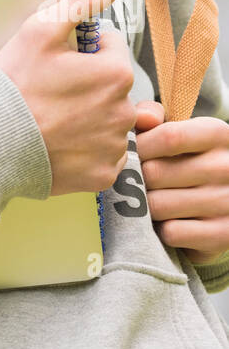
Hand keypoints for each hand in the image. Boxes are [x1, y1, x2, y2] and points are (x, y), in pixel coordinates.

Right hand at [0, 0, 135, 196]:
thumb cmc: (13, 84)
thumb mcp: (41, 30)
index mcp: (115, 73)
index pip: (110, 47)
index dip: (82, 49)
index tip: (57, 62)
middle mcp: (125, 111)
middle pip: (112, 86)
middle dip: (90, 83)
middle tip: (51, 91)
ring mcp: (115, 146)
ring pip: (109, 120)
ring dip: (90, 115)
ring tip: (53, 118)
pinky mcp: (104, 175)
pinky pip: (104, 154)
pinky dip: (87, 148)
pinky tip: (60, 142)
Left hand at [135, 101, 228, 265]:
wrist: (226, 196)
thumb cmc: (191, 157)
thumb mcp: (180, 128)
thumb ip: (153, 114)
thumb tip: (143, 119)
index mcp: (217, 134)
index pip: (168, 137)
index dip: (140, 146)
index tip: (130, 153)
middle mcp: (227, 167)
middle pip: (155, 173)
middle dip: (136, 178)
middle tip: (135, 180)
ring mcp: (227, 202)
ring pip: (158, 205)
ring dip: (145, 206)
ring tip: (150, 199)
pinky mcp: (223, 234)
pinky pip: (171, 232)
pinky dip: (161, 229)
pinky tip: (168, 219)